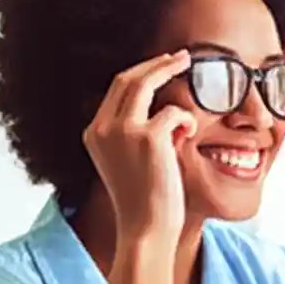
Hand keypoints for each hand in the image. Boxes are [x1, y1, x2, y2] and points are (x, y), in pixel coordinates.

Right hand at [82, 51, 196, 243]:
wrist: (145, 228)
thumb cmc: (144, 198)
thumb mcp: (130, 160)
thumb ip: (134, 133)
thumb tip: (160, 108)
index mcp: (94, 133)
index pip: (115, 89)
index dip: (141, 71)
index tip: (164, 64)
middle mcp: (102, 128)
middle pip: (127, 78)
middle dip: (156, 63)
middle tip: (182, 56)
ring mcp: (123, 131)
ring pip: (145, 84)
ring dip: (170, 72)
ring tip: (190, 67)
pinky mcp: (148, 138)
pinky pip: (175, 112)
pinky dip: (187, 120)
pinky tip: (188, 138)